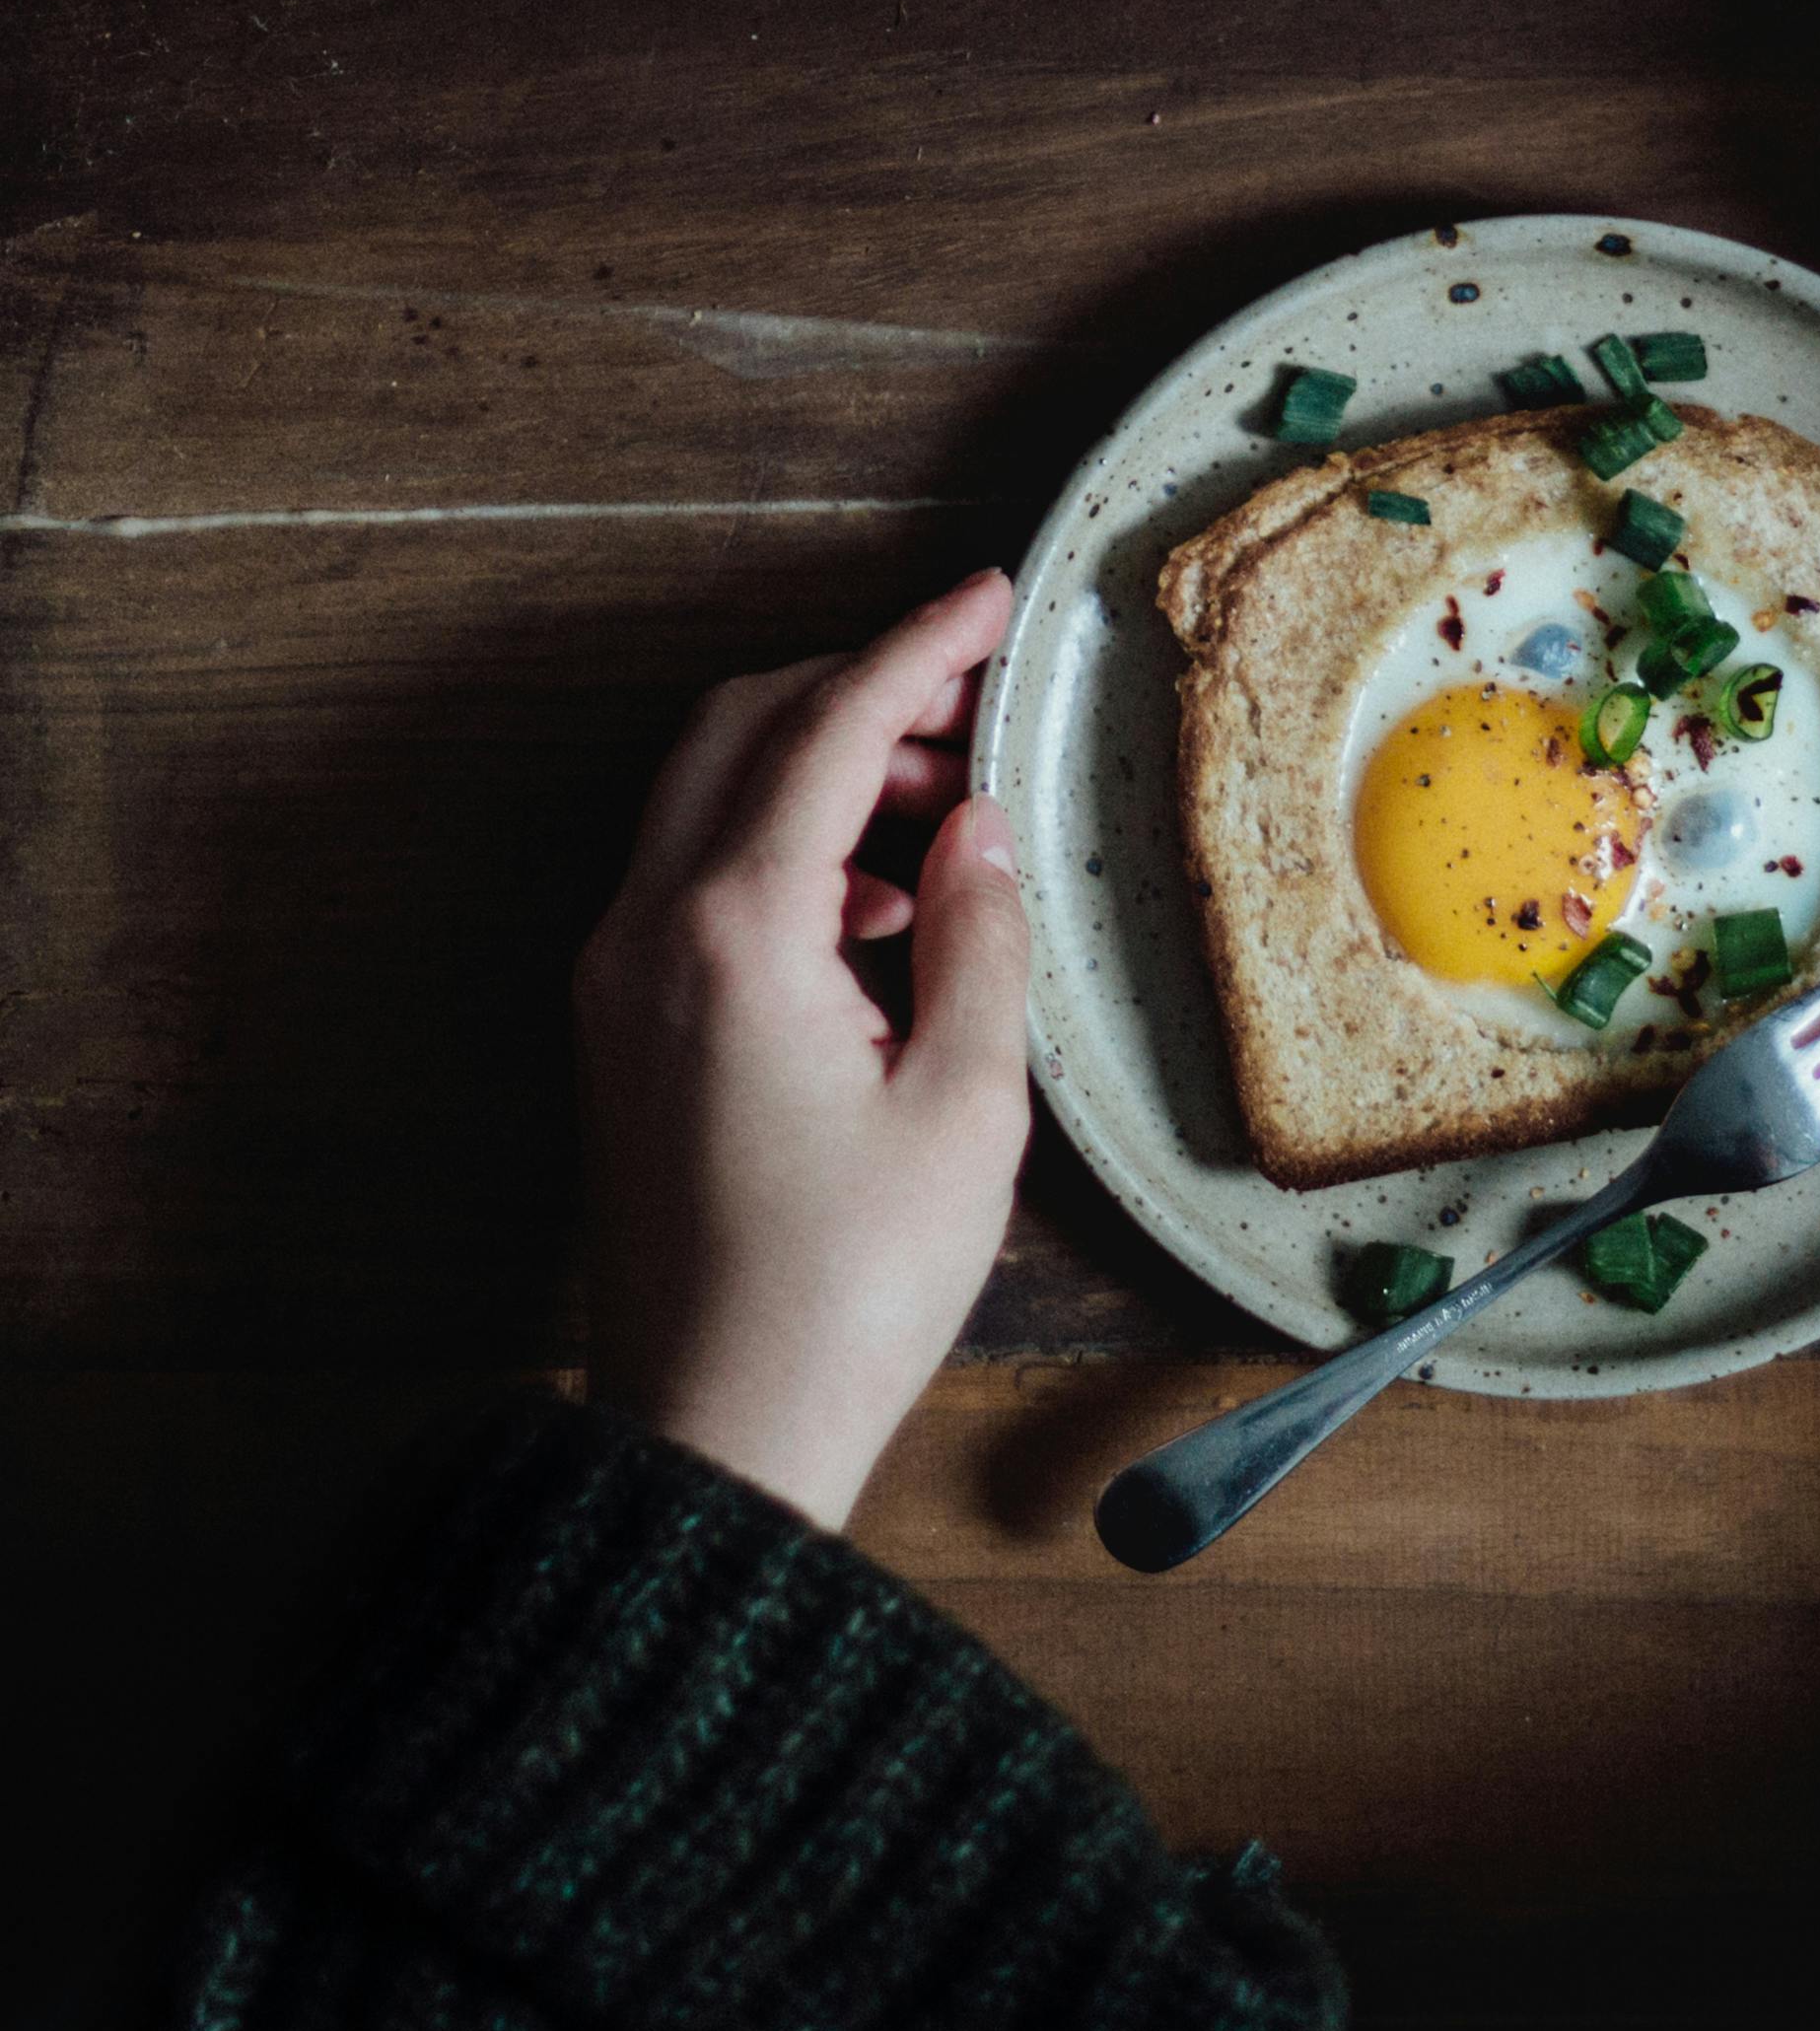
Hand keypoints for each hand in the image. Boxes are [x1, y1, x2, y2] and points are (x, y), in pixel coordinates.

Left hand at [574, 567, 1029, 1529]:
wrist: (716, 1431)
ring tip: (946, 822)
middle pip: (742, 732)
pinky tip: (879, 916)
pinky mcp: (623, 1033)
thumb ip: (975, 937)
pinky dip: (784, 850)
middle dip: (858, 694)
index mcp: (734, 933)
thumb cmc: (844, 1289)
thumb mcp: (964, 1106)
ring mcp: (620, 983)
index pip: (828, 728)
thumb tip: (979, 830)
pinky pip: (694, 882)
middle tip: (973, 711)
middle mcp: (649, 934)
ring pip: (709, 801)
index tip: (987, 600)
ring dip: (820, 773)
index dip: (918, 648)